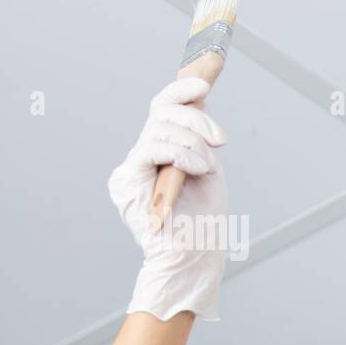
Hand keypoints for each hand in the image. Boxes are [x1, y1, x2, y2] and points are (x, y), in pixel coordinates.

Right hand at [107, 76, 229, 321]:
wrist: (196, 257)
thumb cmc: (204, 221)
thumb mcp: (207, 167)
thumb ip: (199, 136)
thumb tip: (199, 97)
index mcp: (159, 152)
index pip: (161, 109)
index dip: (180, 92)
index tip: (204, 87)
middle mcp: (140, 157)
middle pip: (161, 113)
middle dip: (196, 120)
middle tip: (219, 141)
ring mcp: (130, 169)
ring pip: (159, 129)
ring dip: (194, 145)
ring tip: (207, 169)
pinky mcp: (126, 182)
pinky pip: (151, 149)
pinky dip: (181, 154)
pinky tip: (198, 169)